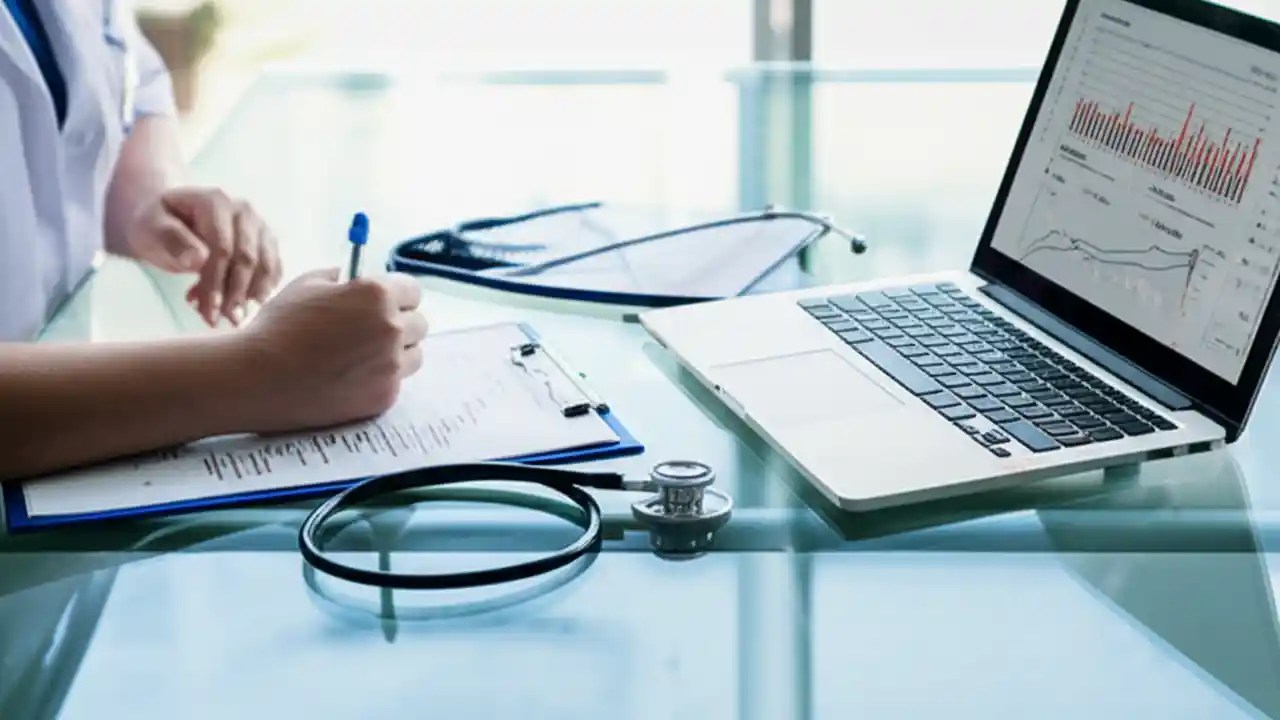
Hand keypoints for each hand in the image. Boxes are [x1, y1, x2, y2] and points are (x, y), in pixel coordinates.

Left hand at [126, 187, 282, 326]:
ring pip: (266, 266)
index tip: (209, 311)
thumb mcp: (150, 230)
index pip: (221, 247)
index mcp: (214, 201)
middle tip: (222, 320)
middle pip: (247, 258)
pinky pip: (274, 271)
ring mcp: (259, 226)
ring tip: (231, 317)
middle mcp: (243, 210)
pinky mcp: (267, 243)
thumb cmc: (157, 227)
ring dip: (251, 296)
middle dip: (235, 294)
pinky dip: (261, 292)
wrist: (170, 223)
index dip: (216, 282)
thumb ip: (171, 241)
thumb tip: (199, 259)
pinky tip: (241, 305)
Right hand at [237, 269, 427, 431]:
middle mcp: (392, 329)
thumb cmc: (279, 326)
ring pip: (413, 354)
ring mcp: (391, 366)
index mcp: (377, 295)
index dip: (397, 296)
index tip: (385, 303)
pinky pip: (395, 382)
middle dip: (399, 323)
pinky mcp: (384, 396)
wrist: (257, 378)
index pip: (412, 291)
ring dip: (396, 352)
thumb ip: (339, 278)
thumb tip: (352, 277)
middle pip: (418, 324)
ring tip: (362, 356)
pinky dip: (380, 379)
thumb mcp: (306, 285)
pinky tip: (351, 377)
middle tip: (370, 331)